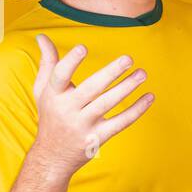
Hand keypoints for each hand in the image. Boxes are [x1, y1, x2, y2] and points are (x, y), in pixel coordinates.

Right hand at [29, 34, 153, 181]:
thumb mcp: (43, 90)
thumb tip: (42, 36)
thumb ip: (47, 63)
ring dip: (127, 88)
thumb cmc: (50, 116)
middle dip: (110, 73)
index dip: (71, 62)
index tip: (83, 47)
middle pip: (91, 89)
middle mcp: (67, 110)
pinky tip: (149, 97)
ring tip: (142, 73)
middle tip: (128, 59)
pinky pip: (120, 122)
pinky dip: (136, 110)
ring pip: (107, 104)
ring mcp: (83, 125)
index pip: (60, 76)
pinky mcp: (98, 138)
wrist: (52, 156)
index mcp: (53, 95)